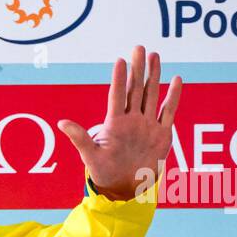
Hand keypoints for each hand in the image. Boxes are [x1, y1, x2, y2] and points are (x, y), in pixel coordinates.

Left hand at [57, 44, 182, 200]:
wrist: (124, 188)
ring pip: (152, 95)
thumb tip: (61, 123)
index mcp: (115, 124)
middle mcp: (132, 120)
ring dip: (154, 76)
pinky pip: (169, 112)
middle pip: (136, 90)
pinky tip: (176, 80)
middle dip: (137, 69)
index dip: (119, 78)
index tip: (119, 60)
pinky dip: (173, 97)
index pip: (117, 95)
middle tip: (138, 48)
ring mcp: (147, 125)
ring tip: (154, 55)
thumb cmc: (104, 173)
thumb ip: (80, 138)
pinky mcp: (162, 134)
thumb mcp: (90, 156)